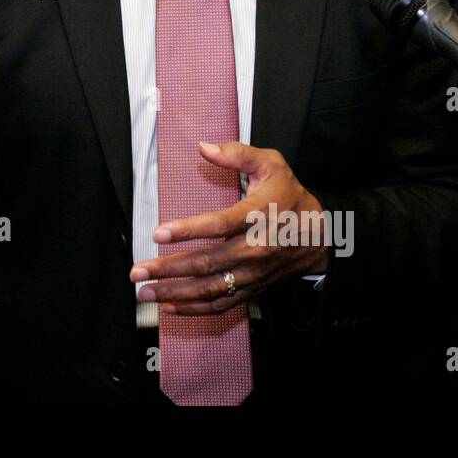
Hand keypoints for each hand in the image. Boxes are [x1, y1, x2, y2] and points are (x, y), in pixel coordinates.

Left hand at [129, 142, 329, 314]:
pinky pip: (222, 304)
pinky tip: (170, 306)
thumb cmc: (290, 197)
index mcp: (257, 216)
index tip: (158, 233)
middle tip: (137, 271)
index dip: (187, 230)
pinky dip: (195, 310)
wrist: (320, 236)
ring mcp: (253, 273)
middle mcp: (254, 249)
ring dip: (174, 292)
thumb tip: (203, 147)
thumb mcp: (272, 165)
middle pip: (206, 262)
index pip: (219, 225)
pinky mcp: (252, 289)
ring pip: (210, 288)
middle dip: (168, 268)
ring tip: (145, 292)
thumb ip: (237, 154)